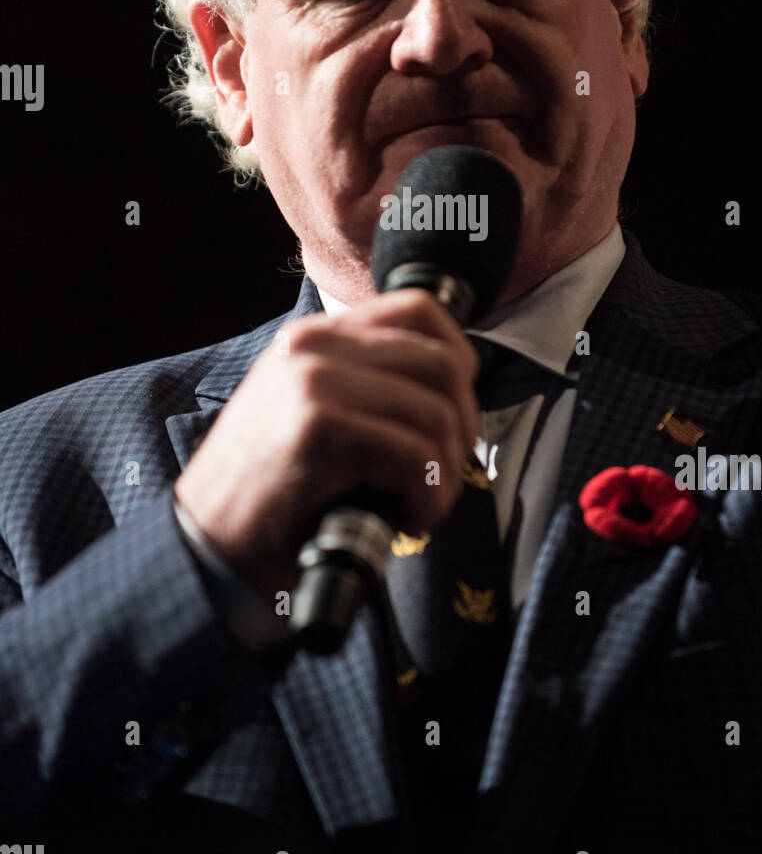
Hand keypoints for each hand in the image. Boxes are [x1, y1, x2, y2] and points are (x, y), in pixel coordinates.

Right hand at [173, 290, 479, 602]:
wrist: (206, 544)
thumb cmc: (266, 492)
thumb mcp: (308, 411)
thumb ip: (363, 384)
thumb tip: (449, 392)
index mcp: (314, 336)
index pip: (417, 309)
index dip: (459, 358)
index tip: (457, 410)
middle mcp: (313, 346)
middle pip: (440, 362)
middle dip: (463, 425)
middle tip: (445, 472)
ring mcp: (314, 382)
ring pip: (435, 413)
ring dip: (446, 472)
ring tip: (422, 506)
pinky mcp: (319, 429)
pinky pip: (416, 455)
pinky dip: (428, 497)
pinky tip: (408, 521)